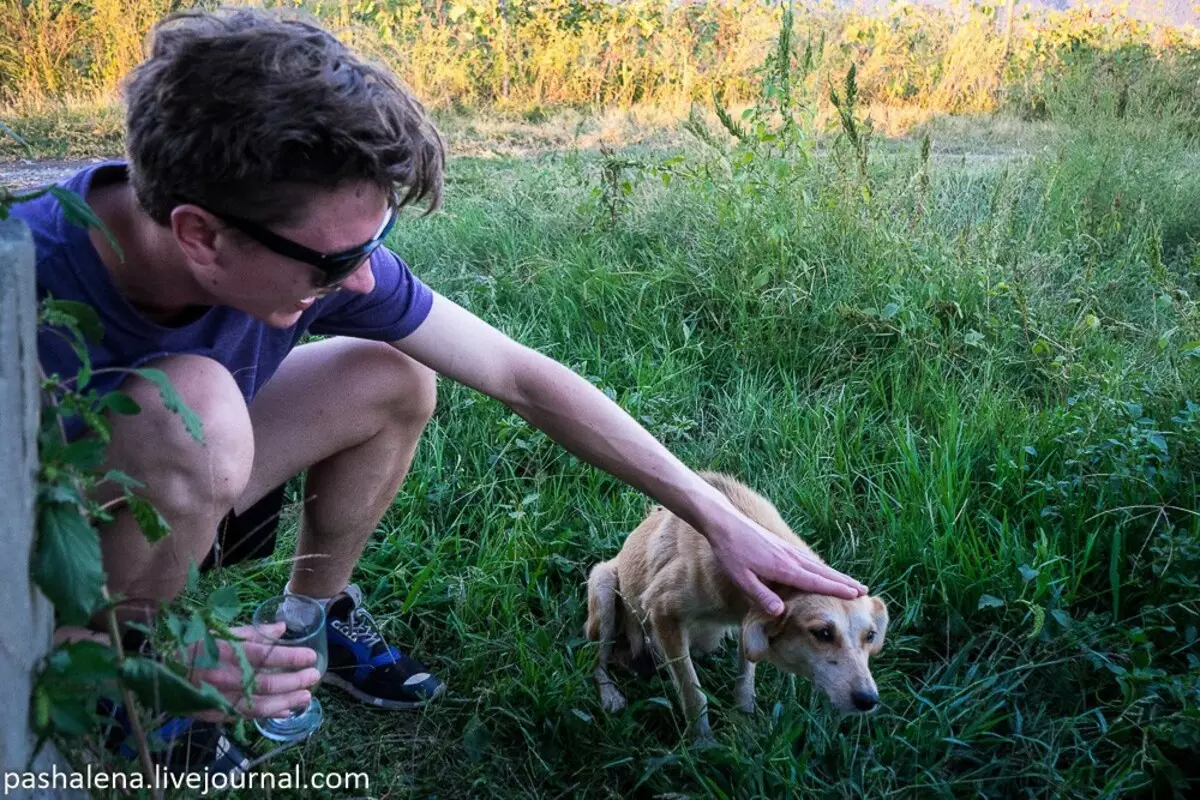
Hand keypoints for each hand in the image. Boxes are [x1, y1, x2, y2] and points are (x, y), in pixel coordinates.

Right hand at [187, 622, 320, 721]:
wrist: (155, 673)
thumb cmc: (190, 647)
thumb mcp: (218, 631)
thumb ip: (252, 632)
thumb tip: (283, 628)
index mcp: (223, 651)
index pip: (264, 655)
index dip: (291, 657)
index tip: (312, 655)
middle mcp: (222, 677)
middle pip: (265, 682)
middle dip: (294, 681)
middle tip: (315, 675)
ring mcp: (218, 698)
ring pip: (258, 705)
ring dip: (287, 702)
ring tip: (307, 697)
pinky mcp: (214, 714)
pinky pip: (246, 716)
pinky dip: (268, 715)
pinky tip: (286, 711)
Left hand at [706, 513, 867, 615]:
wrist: (725, 523)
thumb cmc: (730, 552)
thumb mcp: (741, 579)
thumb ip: (761, 596)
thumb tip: (780, 613)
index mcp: (783, 568)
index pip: (815, 582)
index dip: (836, 589)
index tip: (856, 594)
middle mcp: (790, 558)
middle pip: (823, 573)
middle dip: (844, 582)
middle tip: (865, 591)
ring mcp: (788, 550)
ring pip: (818, 566)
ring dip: (836, 575)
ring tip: (852, 583)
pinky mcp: (782, 547)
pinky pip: (808, 560)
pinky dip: (822, 568)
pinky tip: (824, 571)